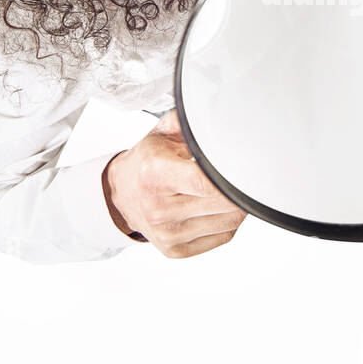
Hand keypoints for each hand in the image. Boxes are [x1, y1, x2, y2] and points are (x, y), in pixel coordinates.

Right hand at [102, 111, 246, 257]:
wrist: (120, 195)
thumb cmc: (146, 162)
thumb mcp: (162, 133)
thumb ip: (188, 121)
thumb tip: (219, 113)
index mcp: (155, 174)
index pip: (207, 182)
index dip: (230, 175)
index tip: (241, 165)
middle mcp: (159, 209)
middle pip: (224, 204)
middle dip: (238, 188)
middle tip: (236, 174)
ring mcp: (167, 234)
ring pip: (230, 222)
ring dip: (236, 205)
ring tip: (222, 190)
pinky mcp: (175, 250)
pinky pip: (223, 237)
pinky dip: (227, 221)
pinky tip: (214, 207)